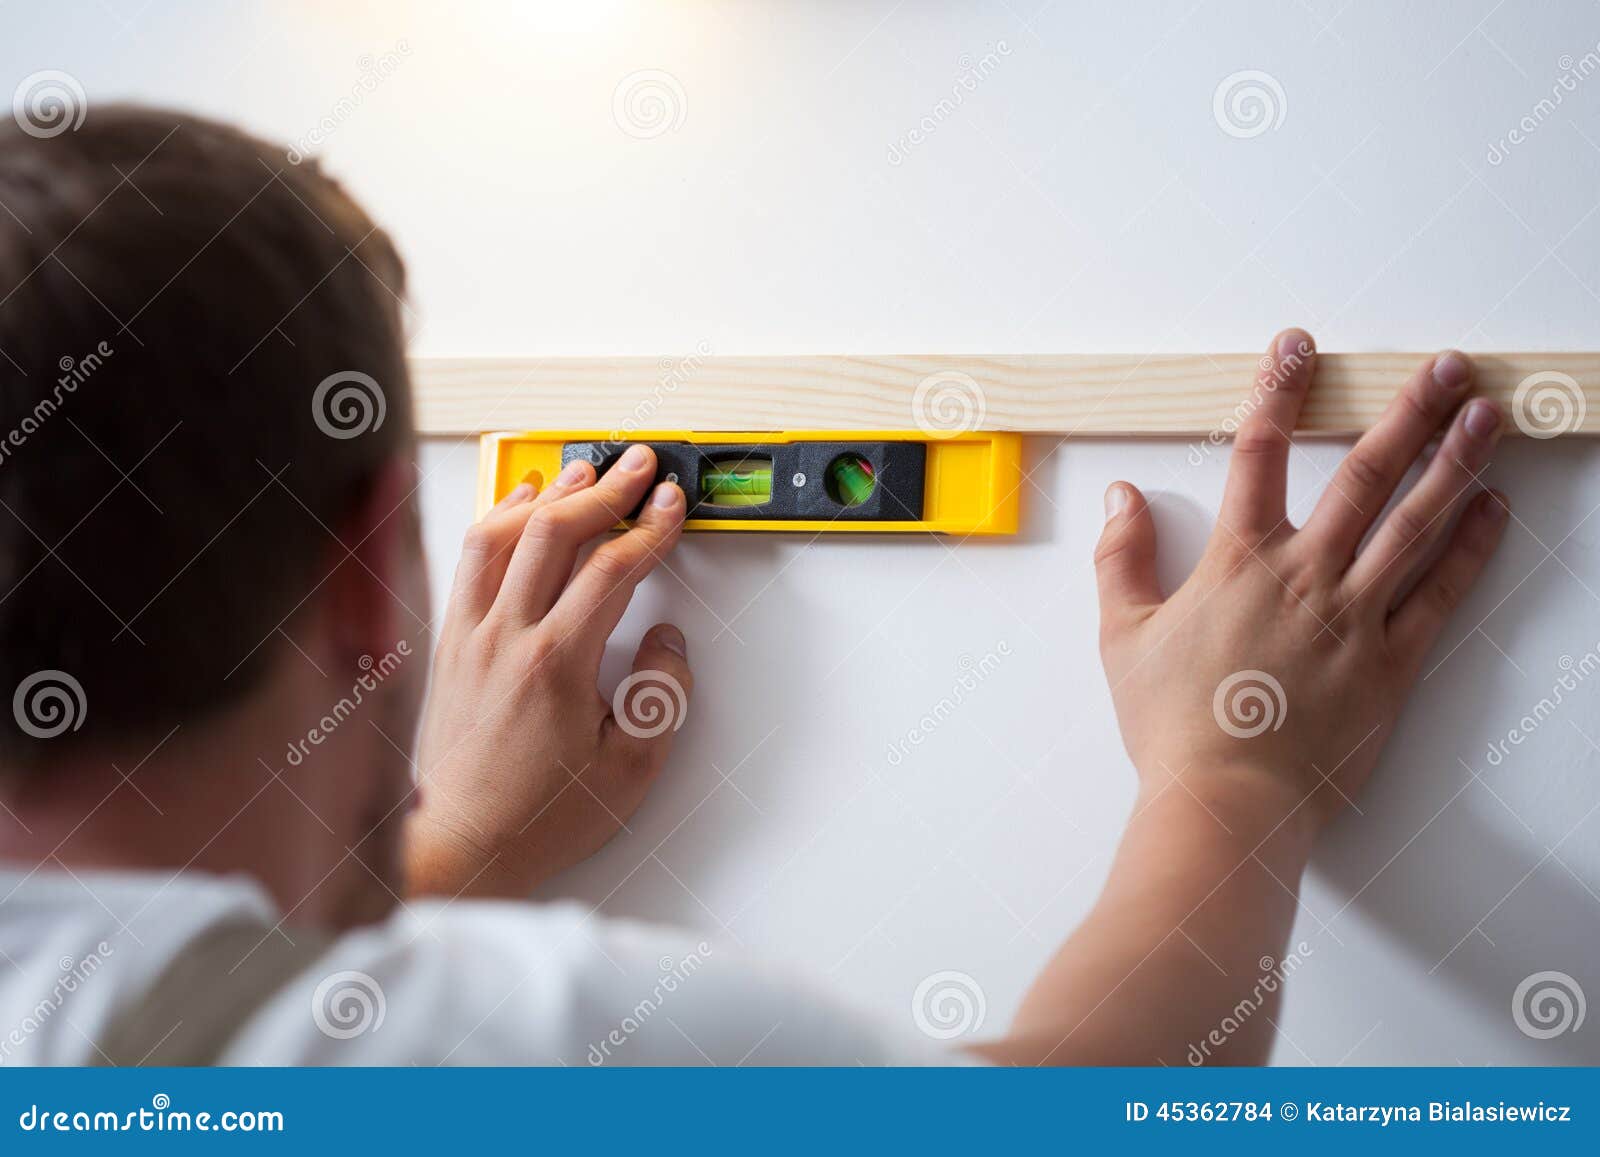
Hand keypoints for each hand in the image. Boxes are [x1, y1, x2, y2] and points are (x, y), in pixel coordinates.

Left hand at [407, 445, 691, 896]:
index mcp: (555, 664)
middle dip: (607, 489)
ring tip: (583, 474)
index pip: (612, 569)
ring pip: (503, 535)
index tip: (671, 506)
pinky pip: (470, 562)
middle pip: (557, 533)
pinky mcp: (449, 645)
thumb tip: (666, 643)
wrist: (461, 846)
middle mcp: (505, 639)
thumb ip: (661, 697)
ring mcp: (470, 637)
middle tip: (639, 466)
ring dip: (549, 496)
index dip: (651, 528)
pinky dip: (498, 522)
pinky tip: (518, 508)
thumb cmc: (537, 817)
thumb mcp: (629, 770)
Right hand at [1095, 329, 1508, 838]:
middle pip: (1365, 473)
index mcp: (1238, 560)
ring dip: (1456, 462)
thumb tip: (1120, 498)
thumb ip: (1122, 559)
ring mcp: (1356, 616)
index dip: (1277, 390)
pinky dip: (1470, 549)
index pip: (1258, 451)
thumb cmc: (1172, 724)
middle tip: (1446, 366)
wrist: (1227, 801)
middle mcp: (1305, 573)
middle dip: (1409, 410)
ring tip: (1488, 415)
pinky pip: (1440, 596)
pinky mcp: (1391, 664)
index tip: (1298, 346)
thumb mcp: (1123, 635)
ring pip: (1415, 522)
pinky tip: (1492, 510)